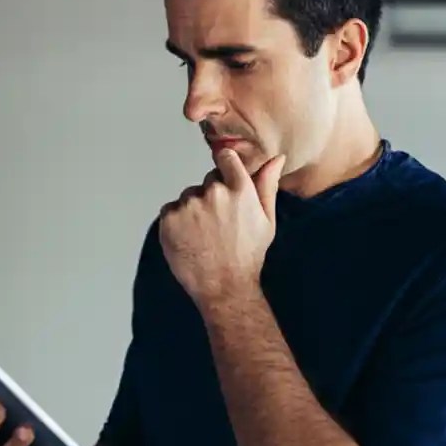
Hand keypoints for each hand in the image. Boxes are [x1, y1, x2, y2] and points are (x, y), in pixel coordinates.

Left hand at [158, 149, 285, 308]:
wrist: (224, 287)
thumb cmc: (248, 256)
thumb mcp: (267, 220)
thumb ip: (267, 185)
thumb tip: (276, 159)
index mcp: (240, 189)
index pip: (225, 157)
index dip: (224, 167)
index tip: (225, 182)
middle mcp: (214, 193)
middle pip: (207, 181)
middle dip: (211, 197)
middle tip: (219, 225)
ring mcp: (189, 205)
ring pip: (188, 197)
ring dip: (193, 210)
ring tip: (205, 236)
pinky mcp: (169, 218)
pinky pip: (170, 210)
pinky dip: (176, 222)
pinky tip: (190, 240)